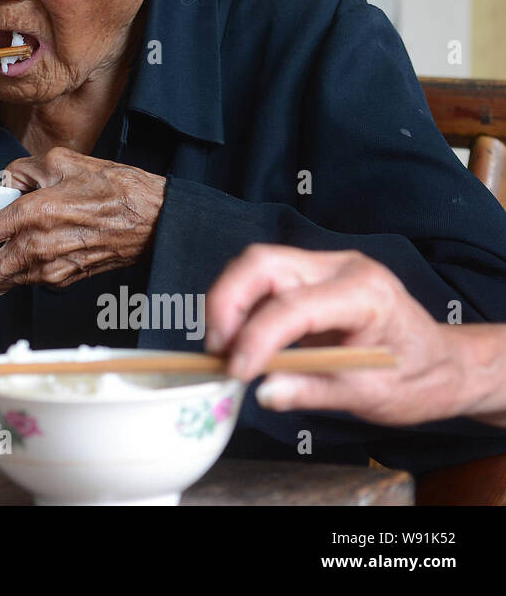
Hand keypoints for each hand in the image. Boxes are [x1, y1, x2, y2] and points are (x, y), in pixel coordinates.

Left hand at [0, 147, 165, 308]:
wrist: (154, 220)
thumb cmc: (113, 188)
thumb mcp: (62, 162)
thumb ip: (23, 169)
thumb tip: (3, 181)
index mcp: (30, 217)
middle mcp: (35, 250)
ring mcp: (50, 271)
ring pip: (0, 287)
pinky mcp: (63, 280)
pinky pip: (24, 282)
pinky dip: (6, 280)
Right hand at [206, 244, 502, 425]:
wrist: (445, 364)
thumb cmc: (417, 380)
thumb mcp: (368, 396)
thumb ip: (311, 390)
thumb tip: (264, 393)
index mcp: (366, 294)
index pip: (293, 306)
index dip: (256, 339)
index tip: (236, 373)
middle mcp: (343, 267)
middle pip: (262, 263)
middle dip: (226, 303)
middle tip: (215, 349)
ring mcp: (325, 265)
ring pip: (255, 265)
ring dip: (228, 303)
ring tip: (222, 348)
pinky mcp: (311, 274)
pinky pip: (262, 279)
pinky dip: (241, 306)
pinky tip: (238, 339)